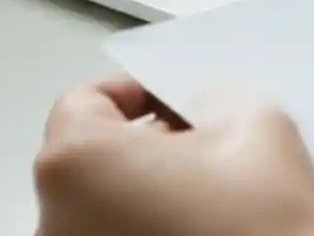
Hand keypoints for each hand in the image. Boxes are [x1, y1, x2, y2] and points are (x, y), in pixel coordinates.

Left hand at [35, 76, 313, 235]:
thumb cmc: (258, 224)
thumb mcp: (257, 123)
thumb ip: (216, 98)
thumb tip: (201, 111)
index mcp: (76, 164)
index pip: (87, 101)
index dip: (142, 91)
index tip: (181, 101)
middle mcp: (55, 221)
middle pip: (96, 159)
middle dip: (153, 145)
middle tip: (214, 147)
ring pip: (110, 207)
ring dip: (155, 194)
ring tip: (218, 198)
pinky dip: (156, 231)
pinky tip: (210, 232)